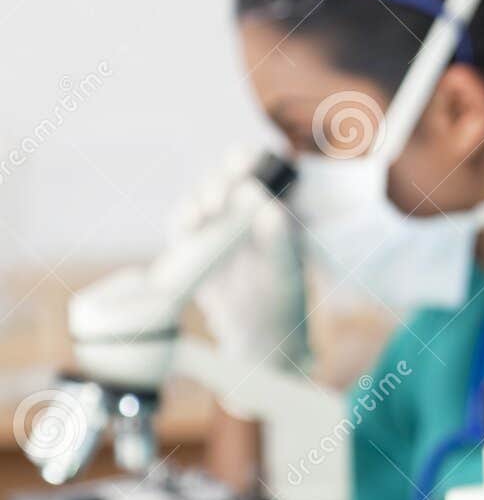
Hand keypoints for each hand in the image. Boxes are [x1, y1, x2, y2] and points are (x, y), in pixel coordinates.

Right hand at [171, 151, 308, 391]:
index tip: (243, 166)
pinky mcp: (193, 247)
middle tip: (221, 197)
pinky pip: (182, 225)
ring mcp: (215, 228)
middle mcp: (242, 212)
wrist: (258, 337)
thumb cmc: (282, 300)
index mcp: (272, 209)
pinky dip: (183, 220)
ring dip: (200, 199)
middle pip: (224, 180)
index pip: (259, 172)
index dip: (247, 162)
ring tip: (207, 212)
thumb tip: (265, 205)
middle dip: (219, 182)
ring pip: (200, 199)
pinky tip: (189, 224)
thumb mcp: (286, 271)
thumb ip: (279, 240)